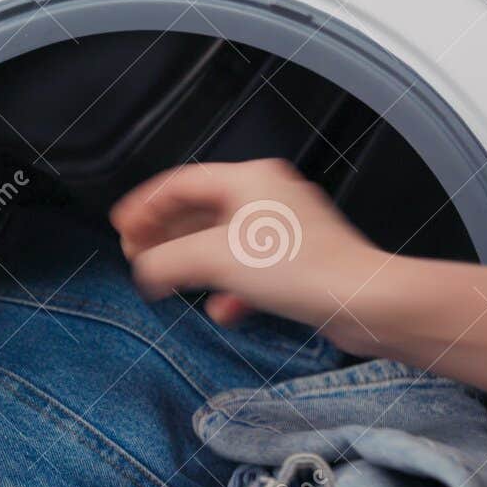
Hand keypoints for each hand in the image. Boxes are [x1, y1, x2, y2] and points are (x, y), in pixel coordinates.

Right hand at [109, 159, 394, 354]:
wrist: (362, 301)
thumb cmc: (308, 270)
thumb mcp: (216, 259)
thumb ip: (168, 261)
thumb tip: (144, 269)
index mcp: (249, 179)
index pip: (181, 182)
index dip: (146, 204)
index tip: (124, 224)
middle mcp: (268, 197)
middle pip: (200, 210)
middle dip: (166, 236)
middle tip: (139, 253)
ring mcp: (284, 230)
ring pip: (222, 242)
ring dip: (193, 263)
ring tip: (169, 281)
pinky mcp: (297, 263)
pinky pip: (248, 270)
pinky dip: (228, 286)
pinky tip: (222, 308)